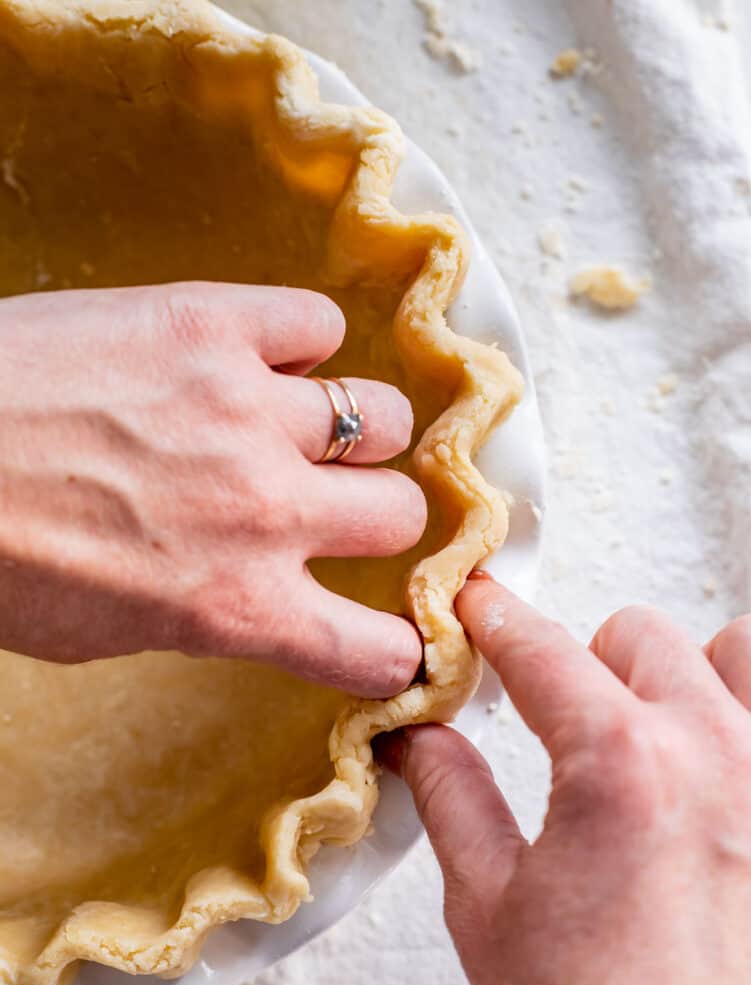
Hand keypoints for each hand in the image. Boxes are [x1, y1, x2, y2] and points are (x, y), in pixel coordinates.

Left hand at [0, 283, 425, 696]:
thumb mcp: (106, 632)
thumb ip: (208, 614)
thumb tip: (254, 592)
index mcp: (239, 607)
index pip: (382, 651)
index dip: (401, 646)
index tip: (392, 630)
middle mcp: (266, 511)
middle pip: (402, 516)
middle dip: (376, 517)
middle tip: (334, 505)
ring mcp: (248, 410)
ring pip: (385, 416)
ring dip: (359, 429)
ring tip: (314, 425)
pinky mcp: (214, 324)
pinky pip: (317, 323)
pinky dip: (302, 343)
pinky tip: (263, 357)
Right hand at [378, 576, 750, 984]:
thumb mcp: (485, 900)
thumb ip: (449, 791)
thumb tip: (419, 736)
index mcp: (620, 766)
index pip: (543, 649)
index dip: (497, 619)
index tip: (482, 608)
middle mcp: (717, 757)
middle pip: (639, 635)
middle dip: (586, 665)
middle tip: (559, 716)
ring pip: (744, 648)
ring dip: (692, 672)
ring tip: (658, 729)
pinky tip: (718, 767)